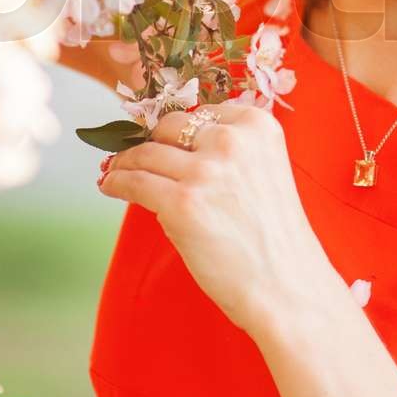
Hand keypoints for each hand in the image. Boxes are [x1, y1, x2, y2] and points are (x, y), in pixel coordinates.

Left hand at [96, 103, 335, 336]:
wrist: (287, 285)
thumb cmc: (276, 237)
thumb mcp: (264, 171)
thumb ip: (230, 150)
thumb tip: (172, 143)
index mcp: (258, 125)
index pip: (202, 112)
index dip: (180, 130)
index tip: (165, 141)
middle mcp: (232, 140)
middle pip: (169, 126)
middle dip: (152, 142)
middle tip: (138, 158)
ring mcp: (205, 170)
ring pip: (145, 153)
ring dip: (124, 162)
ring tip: (115, 171)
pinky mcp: (181, 203)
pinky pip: (132, 181)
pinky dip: (115, 182)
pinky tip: (110, 186)